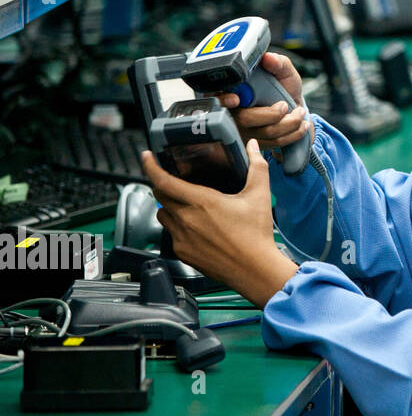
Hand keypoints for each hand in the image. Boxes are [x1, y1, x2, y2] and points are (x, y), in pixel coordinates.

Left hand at [142, 140, 298, 307]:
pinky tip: (197, 228)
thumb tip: (253, 146)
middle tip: (173, 179)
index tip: (147, 156)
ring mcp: (181, 238)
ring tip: (188, 206)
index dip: (151, 166)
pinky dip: (178, 226)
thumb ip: (256, 166)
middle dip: (163, 184)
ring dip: (170, 206)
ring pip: (163, 214)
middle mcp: (186, 219)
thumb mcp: (260, 195)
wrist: (254, 269)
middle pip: (159, 195)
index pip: (164, 181)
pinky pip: (171, 234)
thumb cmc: (256, 234)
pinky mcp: (182, 253)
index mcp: (201, 202)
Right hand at [216, 52, 312, 157]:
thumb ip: (277, 62)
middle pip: (244, 119)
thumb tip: (268, 57)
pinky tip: (301, 126)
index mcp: (234, 90)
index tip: (235, 99)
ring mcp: (244, 129)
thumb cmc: (283, 85)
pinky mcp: (257, 142)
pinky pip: (273, 143)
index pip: (217, 97)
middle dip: (271, 115)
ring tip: (300, 113)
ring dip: (288, 124)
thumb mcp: (283, 70)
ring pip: (263, 133)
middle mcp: (235, 112)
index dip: (223, 100)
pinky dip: (292, 135)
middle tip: (285, 105)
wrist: (293, 103)